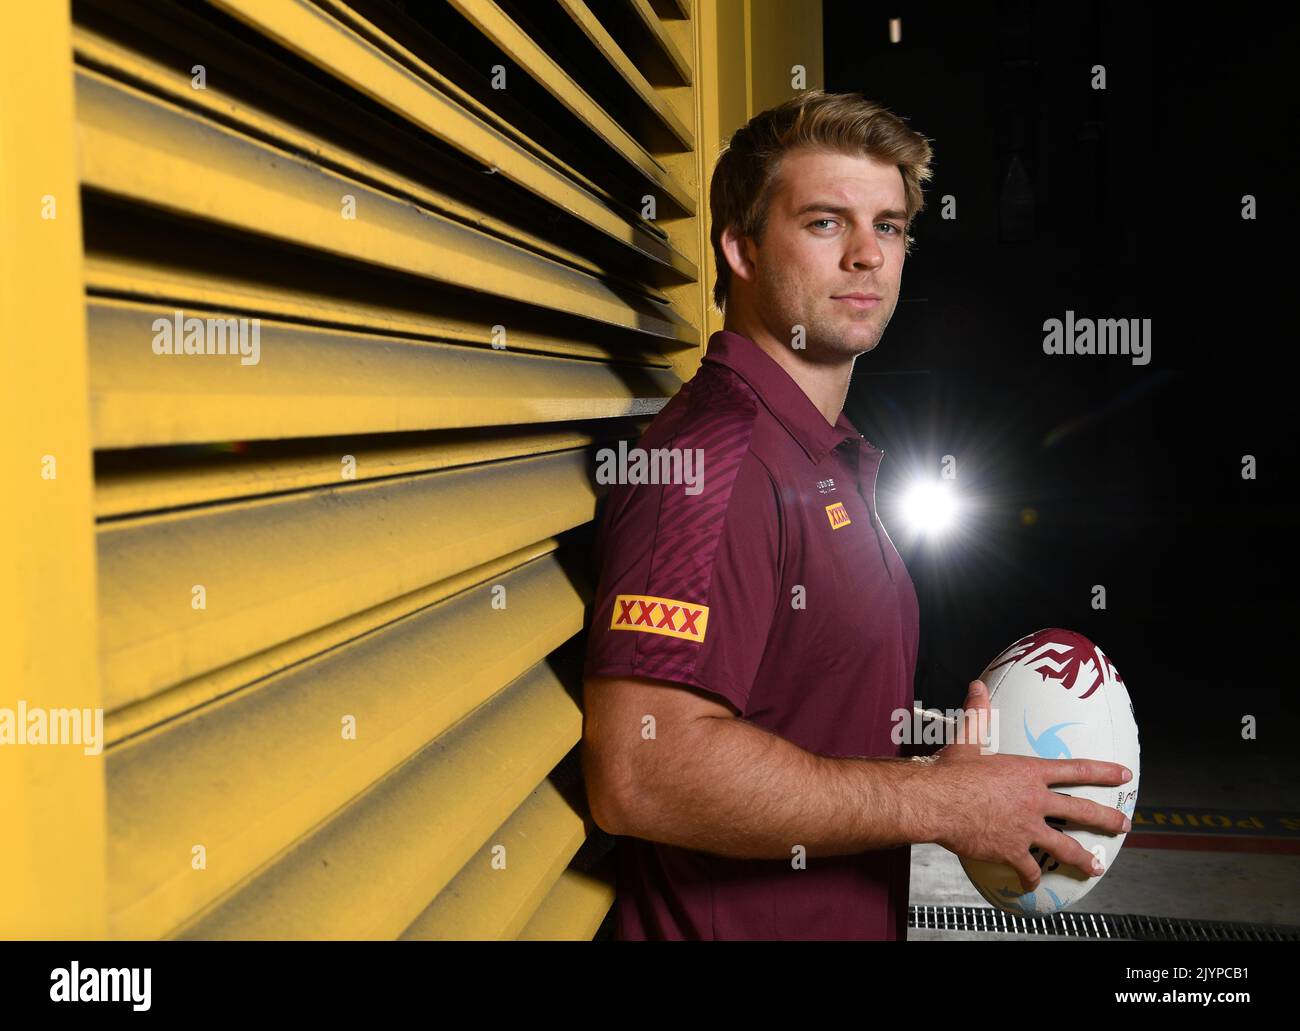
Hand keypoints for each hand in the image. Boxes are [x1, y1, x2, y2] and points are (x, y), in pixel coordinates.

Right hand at [927, 679, 1132, 891]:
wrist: (936, 801)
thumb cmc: (950, 771)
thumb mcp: (967, 740)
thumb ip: (978, 714)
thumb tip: (977, 687)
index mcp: (1028, 772)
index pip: (1075, 769)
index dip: (1103, 771)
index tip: (1124, 775)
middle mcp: (1035, 800)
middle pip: (1082, 811)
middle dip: (1107, 818)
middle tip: (1124, 824)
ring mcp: (1026, 828)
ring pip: (1065, 847)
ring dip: (1083, 858)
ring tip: (1095, 867)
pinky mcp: (1012, 851)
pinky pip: (1029, 869)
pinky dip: (1031, 879)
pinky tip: (1032, 886)